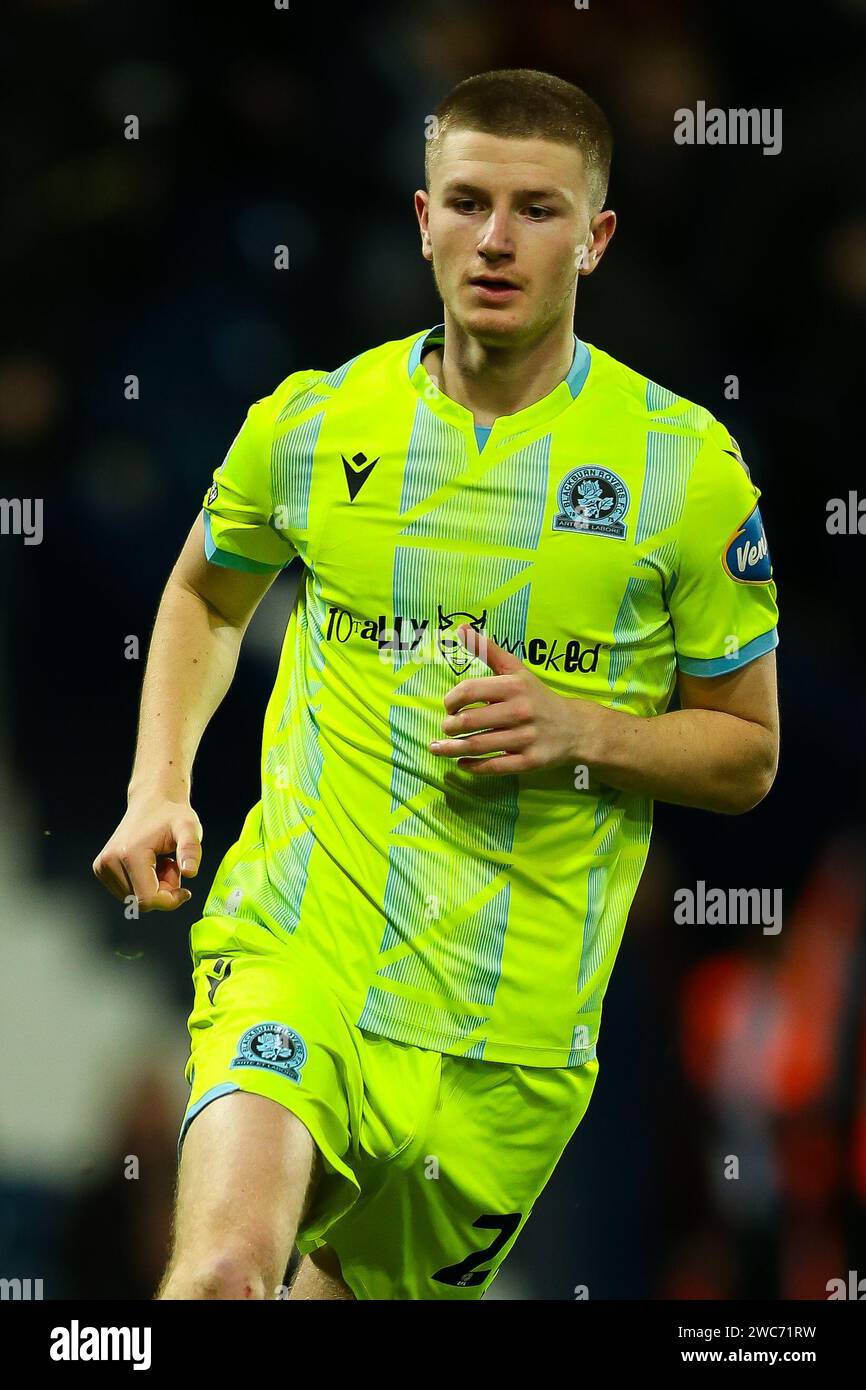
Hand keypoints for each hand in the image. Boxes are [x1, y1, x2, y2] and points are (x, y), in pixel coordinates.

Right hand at [92, 788, 202, 910]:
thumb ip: (191, 850)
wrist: (152, 802)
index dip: (170, 901)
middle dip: (163, 892)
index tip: (185, 890)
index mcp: (130, 854)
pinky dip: (143, 884)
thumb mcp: (189, 828)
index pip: (148, 900)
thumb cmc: (172, 815)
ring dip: (154, 888)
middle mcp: (109, 861)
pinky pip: (127, 892)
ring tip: (161, 862)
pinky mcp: (101, 868)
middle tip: (172, 866)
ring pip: (134, 899)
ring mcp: (102, 865)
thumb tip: (191, 872)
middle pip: (141, 901)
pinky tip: (150, 864)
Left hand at [429, 624, 605, 775]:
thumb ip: (488, 650)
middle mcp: (520, 711)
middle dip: (450, 726)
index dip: (450, 700)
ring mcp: (526, 738)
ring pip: (478, 746)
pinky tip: (461, 762)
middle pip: (470, 720)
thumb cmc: (537, 696)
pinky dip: (473, 766)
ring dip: (451, 749)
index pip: (468, 690)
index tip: (449, 706)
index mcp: (513, 686)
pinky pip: (494, 766)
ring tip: (438, 748)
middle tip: (447, 727)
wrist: (575, 727)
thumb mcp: (516, 670)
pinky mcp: (530, 762)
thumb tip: (460, 628)